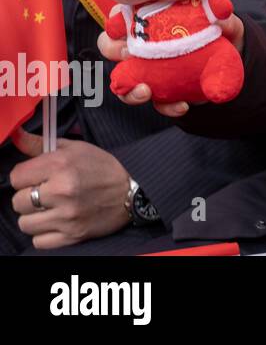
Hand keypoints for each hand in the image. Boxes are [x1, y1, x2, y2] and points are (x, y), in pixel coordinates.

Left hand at [8, 130, 131, 248]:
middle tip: (45, 194)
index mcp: (61, 165)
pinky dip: (45, 234)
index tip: (35, 178)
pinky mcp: (73, 235)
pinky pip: (39, 241)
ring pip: (25, 224)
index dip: (24, 177)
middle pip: (18, 202)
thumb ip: (42, 145)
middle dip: (29, 197)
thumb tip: (18, 137)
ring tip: (50, 210)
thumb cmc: (103, 167)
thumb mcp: (76, 149)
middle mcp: (62, 190)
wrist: (135, 189)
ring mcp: (67, 215)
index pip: (16, 177)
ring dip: (35, 217)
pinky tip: (56, 222)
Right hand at [98, 10, 244, 118]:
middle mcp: (143, 44)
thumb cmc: (221, 34)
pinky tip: (182, 106)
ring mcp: (148, 70)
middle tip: (129, 54)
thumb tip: (221, 14)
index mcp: (153, 18)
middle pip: (110, 44)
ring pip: (122, 80)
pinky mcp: (162, 92)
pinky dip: (166, 106)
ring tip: (145, 91)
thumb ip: (225, 19)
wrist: (233, 64)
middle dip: (113, 50)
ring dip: (128, 89)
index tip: (122, 24)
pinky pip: (156, 103)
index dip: (116, 18)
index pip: (123, 13)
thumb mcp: (227, 24)